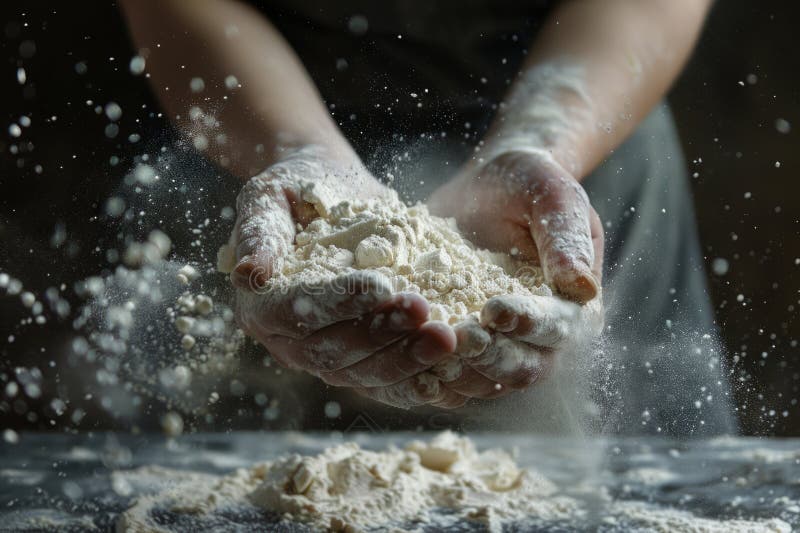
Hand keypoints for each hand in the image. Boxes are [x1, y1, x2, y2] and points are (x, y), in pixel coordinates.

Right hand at [224, 147, 462, 407]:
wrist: (330, 192)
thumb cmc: (296, 189)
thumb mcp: (268, 198)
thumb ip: (258, 232)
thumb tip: (250, 273)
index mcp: (263, 307)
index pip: (299, 314)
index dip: (341, 304)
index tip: (382, 286)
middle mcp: (293, 342)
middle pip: (336, 354)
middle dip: (383, 334)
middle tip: (426, 313)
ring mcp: (330, 355)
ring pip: (368, 374)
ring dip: (409, 359)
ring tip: (448, 337)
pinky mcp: (364, 357)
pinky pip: (391, 380)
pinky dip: (422, 376)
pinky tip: (455, 364)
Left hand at [427, 150, 603, 398]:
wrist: (492, 184)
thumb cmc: (532, 184)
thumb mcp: (554, 197)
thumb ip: (566, 239)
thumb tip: (582, 287)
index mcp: (576, 308)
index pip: (557, 329)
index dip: (527, 325)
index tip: (492, 310)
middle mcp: (544, 338)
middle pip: (522, 367)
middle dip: (489, 356)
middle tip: (454, 335)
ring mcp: (503, 346)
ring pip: (484, 378)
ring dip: (456, 368)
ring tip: (424, 343)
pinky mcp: (466, 344)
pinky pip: (450, 369)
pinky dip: (429, 367)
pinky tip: (404, 350)